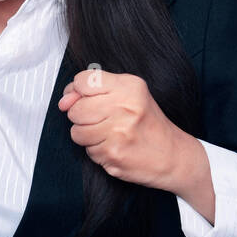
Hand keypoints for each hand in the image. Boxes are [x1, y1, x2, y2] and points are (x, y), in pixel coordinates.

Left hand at [56, 67, 196, 192]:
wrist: (172, 155)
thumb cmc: (147, 123)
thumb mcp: (128, 95)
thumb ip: (93, 91)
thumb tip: (64, 101)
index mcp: (129, 87)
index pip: (83, 81)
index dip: (78, 91)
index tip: (88, 98)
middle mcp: (124, 107)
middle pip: (75, 109)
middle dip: (82, 116)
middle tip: (102, 120)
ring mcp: (118, 132)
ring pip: (76, 131)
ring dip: (87, 135)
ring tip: (108, 134)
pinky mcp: (113, 154)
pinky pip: (87, 150)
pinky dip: (97, 150)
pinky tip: (114, 146)